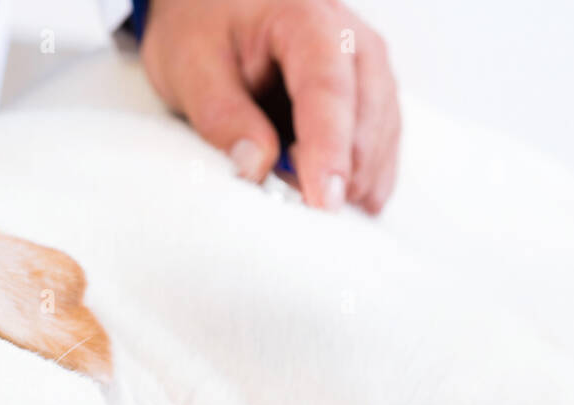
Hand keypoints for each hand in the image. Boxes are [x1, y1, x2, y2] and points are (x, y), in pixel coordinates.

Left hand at [140, 0, 399, 212]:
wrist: (210, 7)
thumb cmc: (202, 27)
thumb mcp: (191, 67)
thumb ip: (222, 115)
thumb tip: (257, 166)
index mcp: (304, 18)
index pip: (327, 89)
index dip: (329, 149)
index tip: (324, 200)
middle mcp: (348, 37)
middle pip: (368, 112)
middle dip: (347, 170)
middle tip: (312, 215)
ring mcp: (363, 66)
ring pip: (382, 130)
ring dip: (358, 177)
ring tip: (320, 210)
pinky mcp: (365, 95)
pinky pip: (380, 140)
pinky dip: (366, 175)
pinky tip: (352, 204)